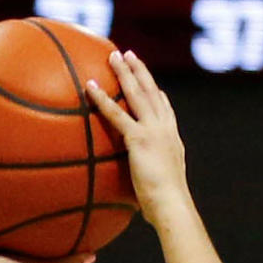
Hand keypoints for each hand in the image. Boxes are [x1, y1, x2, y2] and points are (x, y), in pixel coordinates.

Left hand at [95, 48, 193, 212]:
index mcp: (173, 140)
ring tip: (113, 55)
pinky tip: (90, 86)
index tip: (152, 85)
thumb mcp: (162, 190)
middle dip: (140, 71)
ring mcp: (154, 131)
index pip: (165, 111)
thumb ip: (151, 183)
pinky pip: (117, 114)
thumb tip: (143, 199)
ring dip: (125, 72)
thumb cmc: (166, 207)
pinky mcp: (139, 138)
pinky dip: (102, 98)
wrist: (172, 206)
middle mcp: (166, 129)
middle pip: (152, 92)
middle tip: (128, 55)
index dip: (158, 96)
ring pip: (138, 93)